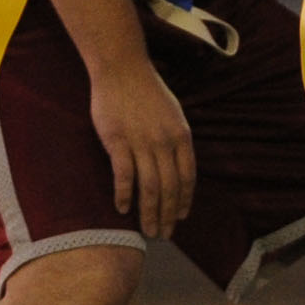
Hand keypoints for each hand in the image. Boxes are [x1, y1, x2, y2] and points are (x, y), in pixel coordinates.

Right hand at [89, 63, 195, 237]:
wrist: (122, 70)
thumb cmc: (147, 92)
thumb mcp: (173, 115)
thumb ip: (176, 140)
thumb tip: (177, 165)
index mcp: (182, 137)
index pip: (187, 177)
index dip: (184, 200)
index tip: (180, 217)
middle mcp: (165, 143)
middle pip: (169, 187)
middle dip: (167, 215)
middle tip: (163, 234)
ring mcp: (142, 143)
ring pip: (149, 187)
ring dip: (149, 212)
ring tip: (147, 230)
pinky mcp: (117, 141)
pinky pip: (124, 175)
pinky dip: (125, 194)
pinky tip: (123, 209)